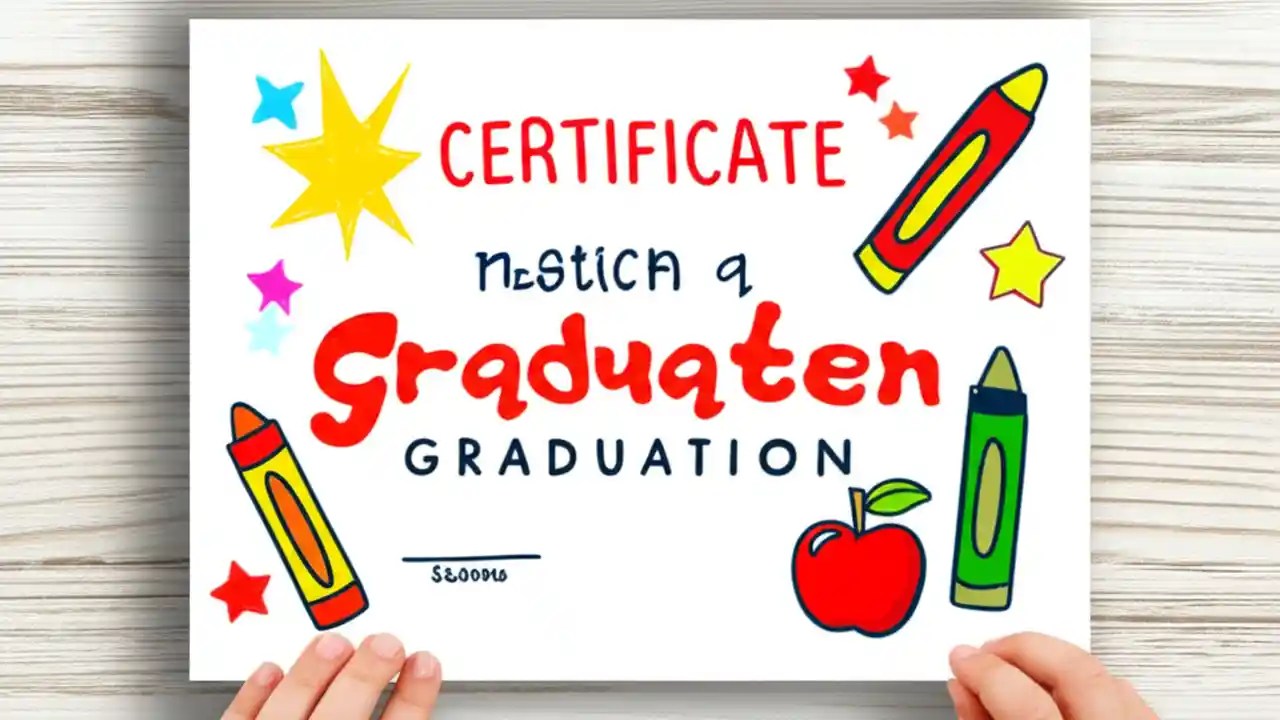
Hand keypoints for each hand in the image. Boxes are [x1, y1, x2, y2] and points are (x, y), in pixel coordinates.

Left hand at [222, 633, 440, 719]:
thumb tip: (412, 701)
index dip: (414, 698)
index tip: (426, 665)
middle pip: (343, 717)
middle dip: (365, 676)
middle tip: (386, 643)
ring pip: (287, 713)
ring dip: (311, 675)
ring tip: (333, 642)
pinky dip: (252, 698)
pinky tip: (270, 671)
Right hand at [947, 632, 1158, 719]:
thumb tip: (966, 689)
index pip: (1025, 700)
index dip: (985, 672)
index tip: (963, 660)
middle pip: (1077, 672)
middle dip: (1024, 648)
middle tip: (989, 652)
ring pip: (1109, 677)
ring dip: (1059, 664)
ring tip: (1021, 672)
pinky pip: (1129, 697)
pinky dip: (1093, 686)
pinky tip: (1064, 695)